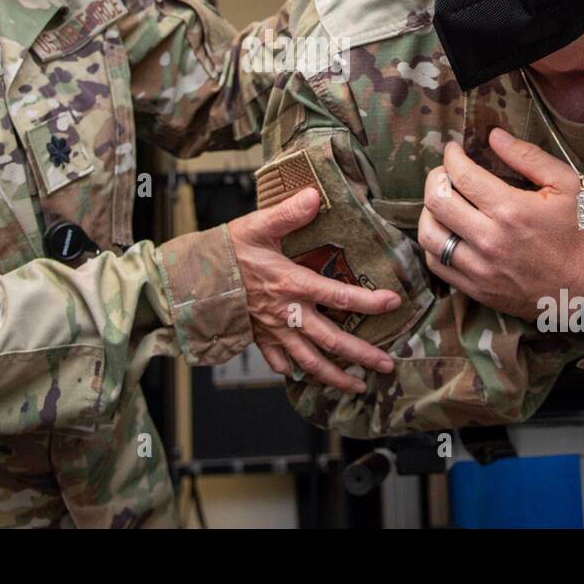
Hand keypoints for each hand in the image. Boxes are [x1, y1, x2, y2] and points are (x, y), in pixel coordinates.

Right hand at [228, 187, 400, 392]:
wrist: (190, 279)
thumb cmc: (225, 251)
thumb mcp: (257, 226)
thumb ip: (288, 213)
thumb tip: (314, 196)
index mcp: (291, 285)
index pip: (339, 297)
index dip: (368, 302)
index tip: (393, 304)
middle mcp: (287, 314)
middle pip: (331, 341)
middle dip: (361, 356)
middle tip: (386, 366)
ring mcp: (272, 330)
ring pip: (309, 361)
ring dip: (335, 376)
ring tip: (356, 388)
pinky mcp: (257, 336)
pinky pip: (278, 361)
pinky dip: (292, 371)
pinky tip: (302, 376)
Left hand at [417, 129, 583, 321]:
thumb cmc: (580, 233)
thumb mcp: (568, 185)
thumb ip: (528, 157)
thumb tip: (493, 136)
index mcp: (511, 210)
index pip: (461, 175)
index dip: (451, 156)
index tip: (454, 150)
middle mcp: (490, 240)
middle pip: (437, 200)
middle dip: (436, 177)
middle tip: (446, 172)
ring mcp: (479, 268)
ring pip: (429, 234)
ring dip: (430, 210)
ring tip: (443, 200)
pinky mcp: (476, 288)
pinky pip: (436, 263)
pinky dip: (434, 243)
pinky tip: (448, 231)